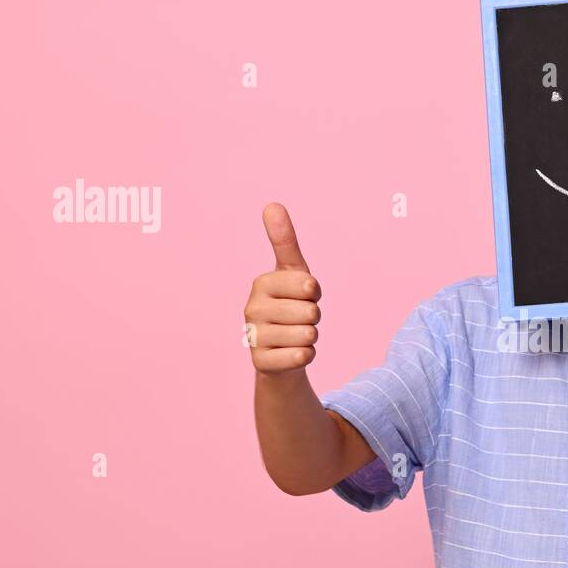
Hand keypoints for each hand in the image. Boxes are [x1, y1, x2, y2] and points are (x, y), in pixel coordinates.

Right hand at [244, 203, 321, 374]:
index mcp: (262, 283)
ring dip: (310, 338)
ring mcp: (253, 336)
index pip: (309, 285)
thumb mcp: (293, 272)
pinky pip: (301, 357)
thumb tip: (272, 204)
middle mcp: (252, 308)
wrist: (280, 351)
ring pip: (308, 335)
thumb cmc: (290, 305)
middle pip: (311, 312)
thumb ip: (285, 241)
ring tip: (295, 335)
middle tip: (299, 319)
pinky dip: (305, 356)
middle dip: (313, 318)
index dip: (315, 293)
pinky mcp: (260, 363)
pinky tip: (293, 353)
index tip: (304, 294)